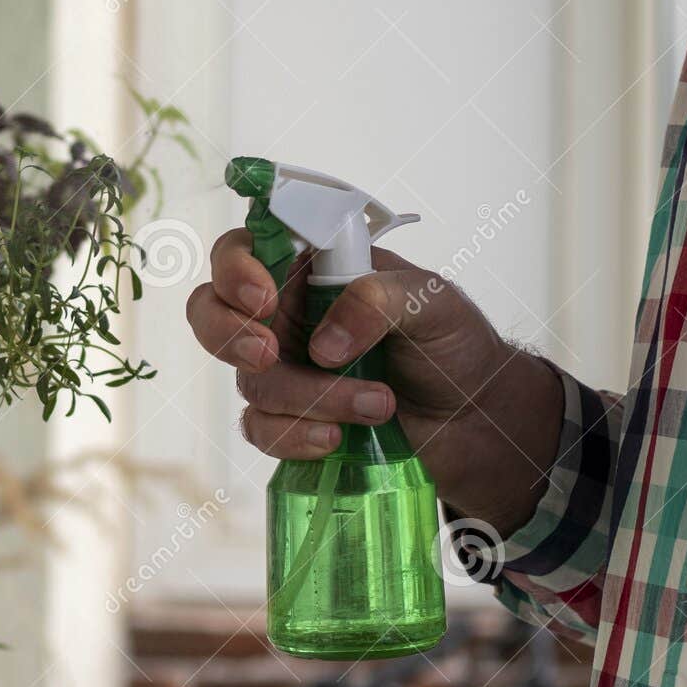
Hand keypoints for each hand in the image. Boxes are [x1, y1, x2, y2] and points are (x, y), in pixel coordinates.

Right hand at [184, 228, 562, 533]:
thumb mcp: (432, 302)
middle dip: (228, 334)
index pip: (244, 248)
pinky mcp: (290, 420)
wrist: (476, 419)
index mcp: (311, 268)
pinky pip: (261, 428)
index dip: (236, 269)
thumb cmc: (454, 344)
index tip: (265, 299)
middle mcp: (285, 314)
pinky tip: (338, 438)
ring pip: (247, 380)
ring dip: (306, 397)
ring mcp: (282, 369)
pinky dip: (295, 436)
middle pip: (210, 310)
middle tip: (268, 353)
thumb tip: (323, 346)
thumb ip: (378, 301)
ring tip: (376, 405)